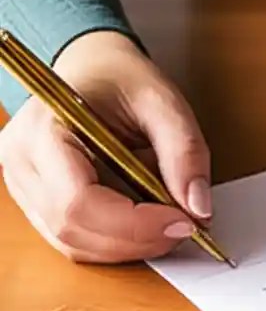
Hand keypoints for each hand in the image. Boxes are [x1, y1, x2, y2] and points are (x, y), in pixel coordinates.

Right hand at [0, 31, 211, 262]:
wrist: (93, 66)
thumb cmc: (121, 78)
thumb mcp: (164, 101)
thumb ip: (186, 152)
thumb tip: (199, 208)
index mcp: (43, 130)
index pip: (79, 201)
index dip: (134, 224)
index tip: (184, 221)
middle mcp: (21, 162)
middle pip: (73, 229)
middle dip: (137, 238)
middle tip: (186, 225)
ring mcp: (23, 184)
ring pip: (73, 243)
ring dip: (128, 244)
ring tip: (168, 219)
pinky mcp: (36, 200)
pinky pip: (74, 238)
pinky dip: (116, 240)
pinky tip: (145, 220)